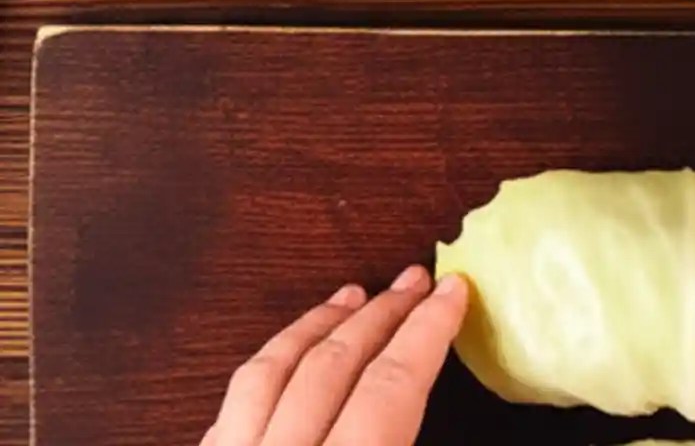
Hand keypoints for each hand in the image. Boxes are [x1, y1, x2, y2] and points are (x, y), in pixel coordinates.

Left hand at [202, 265, 467, 445]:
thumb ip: (409, 440)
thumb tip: (429, 394)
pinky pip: (228, 410)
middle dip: (380, 315)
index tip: (452, 290)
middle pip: (331, 367)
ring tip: (349, 295)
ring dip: (315, 327)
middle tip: (413, 280)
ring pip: (266, 375)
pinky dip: (265, 372)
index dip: (426, 331)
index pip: (391, 386)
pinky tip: (282, 362)